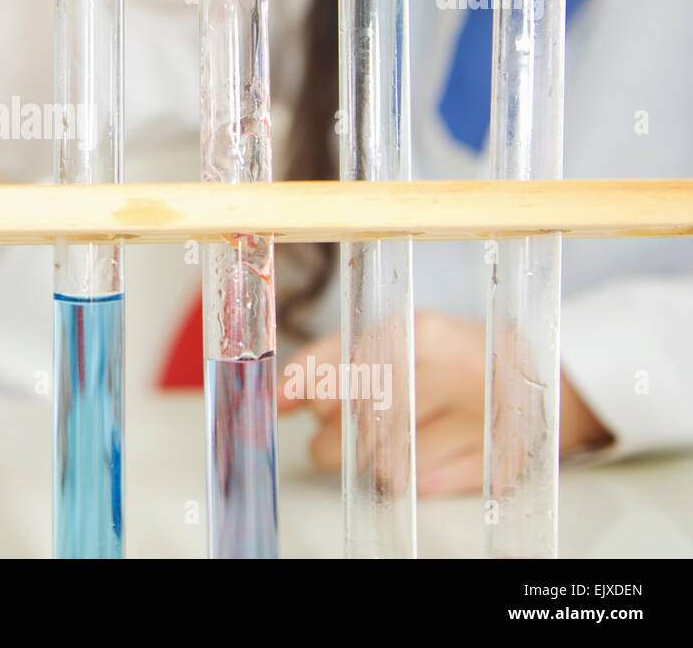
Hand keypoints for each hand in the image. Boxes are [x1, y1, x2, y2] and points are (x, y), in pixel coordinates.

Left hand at [276, 309, 613, 495]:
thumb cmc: (448, 356)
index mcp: (419, 334)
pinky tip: (421, 456)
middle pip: (359, 424)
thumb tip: (280, 400)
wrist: (540, 373)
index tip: (303, 406)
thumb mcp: (391, 339)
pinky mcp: (498, 460)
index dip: (313, 393)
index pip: (345, 371)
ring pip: (387, 463)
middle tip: (338, 435)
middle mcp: (453, 373)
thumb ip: (328, 361)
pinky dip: (412, 479)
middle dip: (333, 440)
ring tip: (382, 442)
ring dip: (369, 462)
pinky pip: (424, 487)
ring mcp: (479, 419)